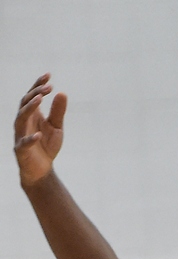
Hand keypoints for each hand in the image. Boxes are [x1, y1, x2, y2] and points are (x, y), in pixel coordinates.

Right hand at [14, 73, 66, 187]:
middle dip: (35, 94)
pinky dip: (31, 139)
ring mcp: (21, 135)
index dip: (38, 85)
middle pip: (25, 104)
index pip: (32, 96)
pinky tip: (38, 134)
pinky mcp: (21, 150)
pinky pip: (24, 143)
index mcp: (31, 115)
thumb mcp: (56, 127)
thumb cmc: (47, 145)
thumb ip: (58, 112)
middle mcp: (23, 122)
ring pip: (20, 119)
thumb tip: (62, 93)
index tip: (48, 75)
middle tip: (48, 87)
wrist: (41, 168)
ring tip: (39, 100)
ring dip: (29, 109)